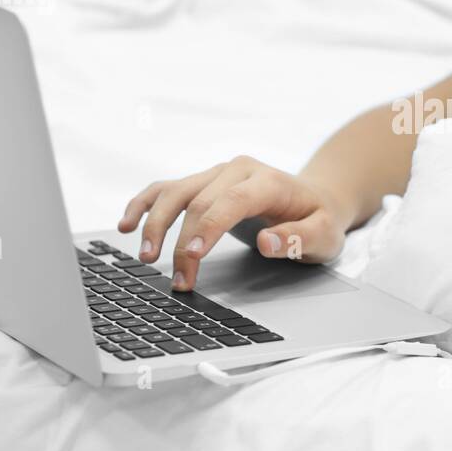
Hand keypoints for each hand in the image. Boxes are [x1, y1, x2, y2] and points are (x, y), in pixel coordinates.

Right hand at [117, 156, 357, 290]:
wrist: (317, 198)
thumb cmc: (320, 219)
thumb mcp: (325, 236)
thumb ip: (300, 239)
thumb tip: (267, 241)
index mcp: (267, 180)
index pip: (231, 201)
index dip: (208, 226)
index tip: (192, 255)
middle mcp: (237, 170)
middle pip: (198, 200)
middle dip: (182, 242)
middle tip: (178, 280)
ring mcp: (216, 173)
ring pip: (175, 192)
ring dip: (155, 224)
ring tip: (145, 257)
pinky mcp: (203, 182)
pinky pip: (166, 189)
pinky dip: (143, 204)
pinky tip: (126, 224)